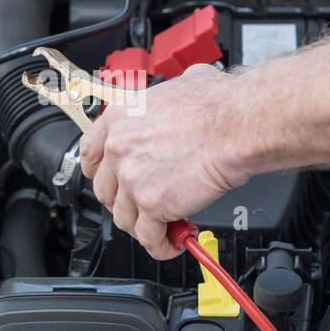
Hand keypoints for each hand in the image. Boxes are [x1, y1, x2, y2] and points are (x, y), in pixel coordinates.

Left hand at [79, 64, 246, 260]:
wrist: (239, 125)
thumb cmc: (220, 105)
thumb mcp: (184, 84)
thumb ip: (169, 98)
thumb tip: (182, 94)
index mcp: (121, 117)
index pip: (90, 152)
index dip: (99, 172)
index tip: (111, 181)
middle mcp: (119, 147)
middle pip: (105, 190)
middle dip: (124, 202)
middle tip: (144, 205)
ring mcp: (132, 177)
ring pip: (124, 217)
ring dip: (142, 226)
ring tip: (163, 227)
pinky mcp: (151, 204)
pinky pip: (148, 237)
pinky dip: (160, 246)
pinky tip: (173, 244)